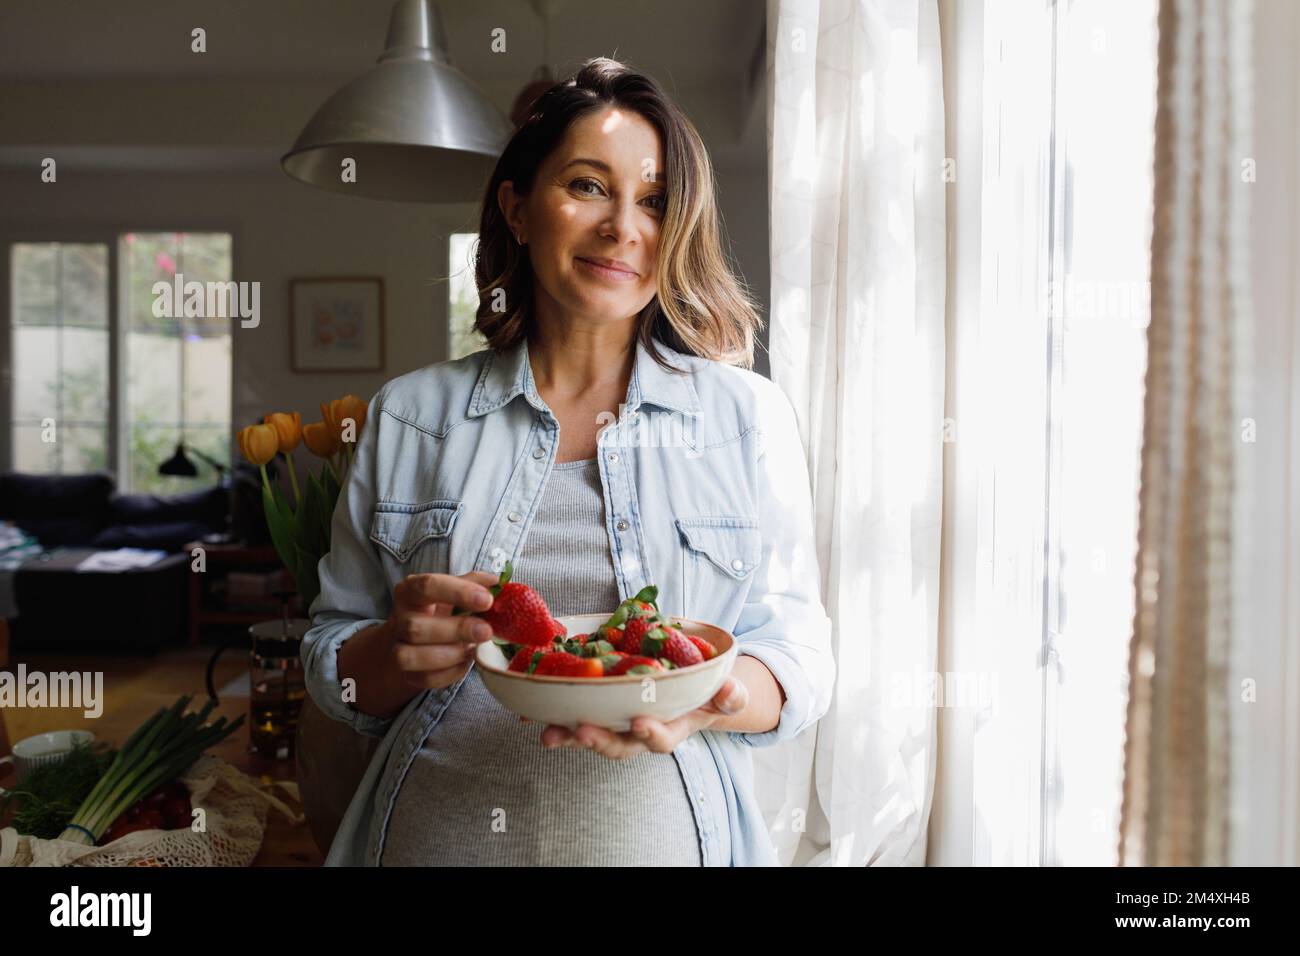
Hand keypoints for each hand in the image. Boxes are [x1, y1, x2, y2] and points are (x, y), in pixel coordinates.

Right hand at [384, 571, 498, 691]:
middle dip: (456, 630)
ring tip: (473, 648)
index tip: (487, 600)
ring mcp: (397, 647)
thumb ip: (474, 583)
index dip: (458, 593)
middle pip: (416, 626)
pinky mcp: (407, 673)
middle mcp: (399, 618)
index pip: (427, 586)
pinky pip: (426, 678)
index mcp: (410, 591)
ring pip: (412, 656)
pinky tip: (465, 661)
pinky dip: (451, 672)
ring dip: (450, 654)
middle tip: (486, 631)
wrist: (416, 638)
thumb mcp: (453, 591)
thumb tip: (498, 582)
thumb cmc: (440, 610)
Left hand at [539, 676, 748, 758]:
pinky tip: (531, 712)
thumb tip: (733, 691)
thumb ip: (730, 695)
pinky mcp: (597, 709)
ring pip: (591, 735)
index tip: (640, 722)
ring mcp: (615, 723)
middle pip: (618, 745)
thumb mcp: (725, 693)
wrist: (687, 691)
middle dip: (599, 740)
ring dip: (568, 736)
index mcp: (670, 729)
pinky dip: (553, 715)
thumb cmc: (707, 694)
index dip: (650, 733)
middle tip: (581, 730)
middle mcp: (638, 733)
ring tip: (547, 734)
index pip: (659, 739)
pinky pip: (573, 716)